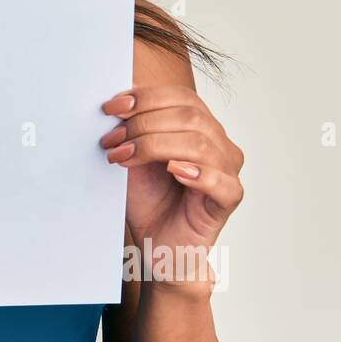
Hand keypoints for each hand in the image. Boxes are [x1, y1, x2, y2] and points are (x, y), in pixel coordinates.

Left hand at [99, 85, 243, 286]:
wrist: (155, 243)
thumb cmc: (149, 200)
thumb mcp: (133, 156)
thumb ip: (132, 129)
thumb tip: (116, 103)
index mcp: (200, 126)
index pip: (181, 98)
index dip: (146, 98)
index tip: (111, 108)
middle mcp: (219, 144)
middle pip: (190, 117)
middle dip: (143, 124)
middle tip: (112, 139)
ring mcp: (227, 170)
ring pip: (200, 144)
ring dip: (155, 146)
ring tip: (125, 157)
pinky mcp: (229, 199)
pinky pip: (221, 181)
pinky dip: (197, 172)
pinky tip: (173, 171)